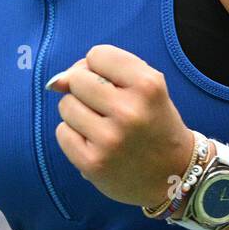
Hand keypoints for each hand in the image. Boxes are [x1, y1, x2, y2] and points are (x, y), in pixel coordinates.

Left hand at [45, 44, 193, 207]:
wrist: (174, 175)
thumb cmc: (154, 122)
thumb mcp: (145, 87)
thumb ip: (102, 72)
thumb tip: (55, 82)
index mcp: (148, 85)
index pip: (97, 54)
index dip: (100, 68)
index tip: (113, 83)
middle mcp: (129, 111)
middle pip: (77, 79)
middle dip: (86, 89)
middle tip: (107, 107)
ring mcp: (110, 139)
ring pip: (66, 105)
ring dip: (79, 113)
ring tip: (102, 126)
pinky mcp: (92, 163)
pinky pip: (62, 132)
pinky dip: (74, 136)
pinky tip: (95, 143)